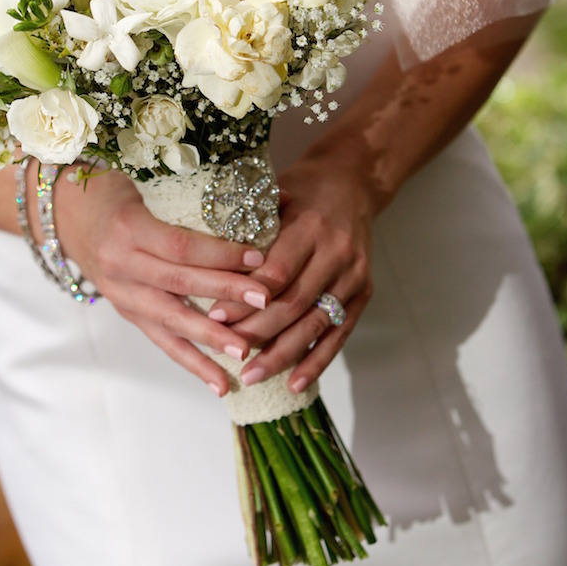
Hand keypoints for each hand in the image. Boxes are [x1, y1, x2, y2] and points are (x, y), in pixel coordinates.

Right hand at [54, 169, 270, 392]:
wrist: (71, 218)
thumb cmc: (120, 193)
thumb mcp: (148, 184)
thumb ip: (194, 196)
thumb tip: (265, 199)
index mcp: (128, 228)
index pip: (179, 246)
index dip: (219, 253)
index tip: (258, 256)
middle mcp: (121, 265)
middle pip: (178, 284)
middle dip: (224, 294)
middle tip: (265, 302)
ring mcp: (122, 295)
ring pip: (169, 321)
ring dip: (209, 338)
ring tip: (244, 352)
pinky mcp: (128, 314)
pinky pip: (162, 342)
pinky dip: (193, 363)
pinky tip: (220, 382)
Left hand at [207, 148, 376, 392]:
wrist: (353, 182)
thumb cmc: (302, 188)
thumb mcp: (273, 195)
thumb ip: (246, 226)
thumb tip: (202, 262)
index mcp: (311, 226)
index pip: (276, 273)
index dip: (244, 299)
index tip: (214, 317)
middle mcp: (337, 253)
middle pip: (294, 304)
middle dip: (258, 333)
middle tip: (226, 353)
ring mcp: (354, 276)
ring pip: (315, 324)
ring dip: (283, 355)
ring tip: (251, 376)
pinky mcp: (364, 293)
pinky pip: (339, 334)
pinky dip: (316, 360)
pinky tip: (294, 383)